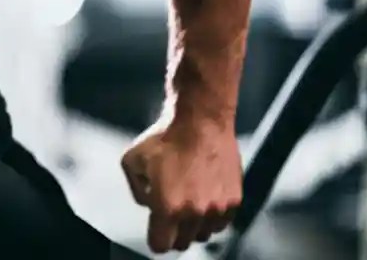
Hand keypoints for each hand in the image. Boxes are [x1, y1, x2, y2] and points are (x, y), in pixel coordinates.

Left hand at [121, 117, 241, 253]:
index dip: (155, 238)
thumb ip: (137, 192)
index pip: (160, 245)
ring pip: (203, 234)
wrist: (199, 120)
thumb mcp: (132, 162)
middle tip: (170, 213)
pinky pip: (221, 222)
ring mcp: (217, 207)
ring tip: (187, 201)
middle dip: (173, 231)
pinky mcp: (234, 199)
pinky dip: (212, 215)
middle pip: (183, 243)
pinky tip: (203, 196)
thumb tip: (149, 205)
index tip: (156, 229)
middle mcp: (195, 211)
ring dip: (194, 224)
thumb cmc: (164, 138)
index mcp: (167, 206)